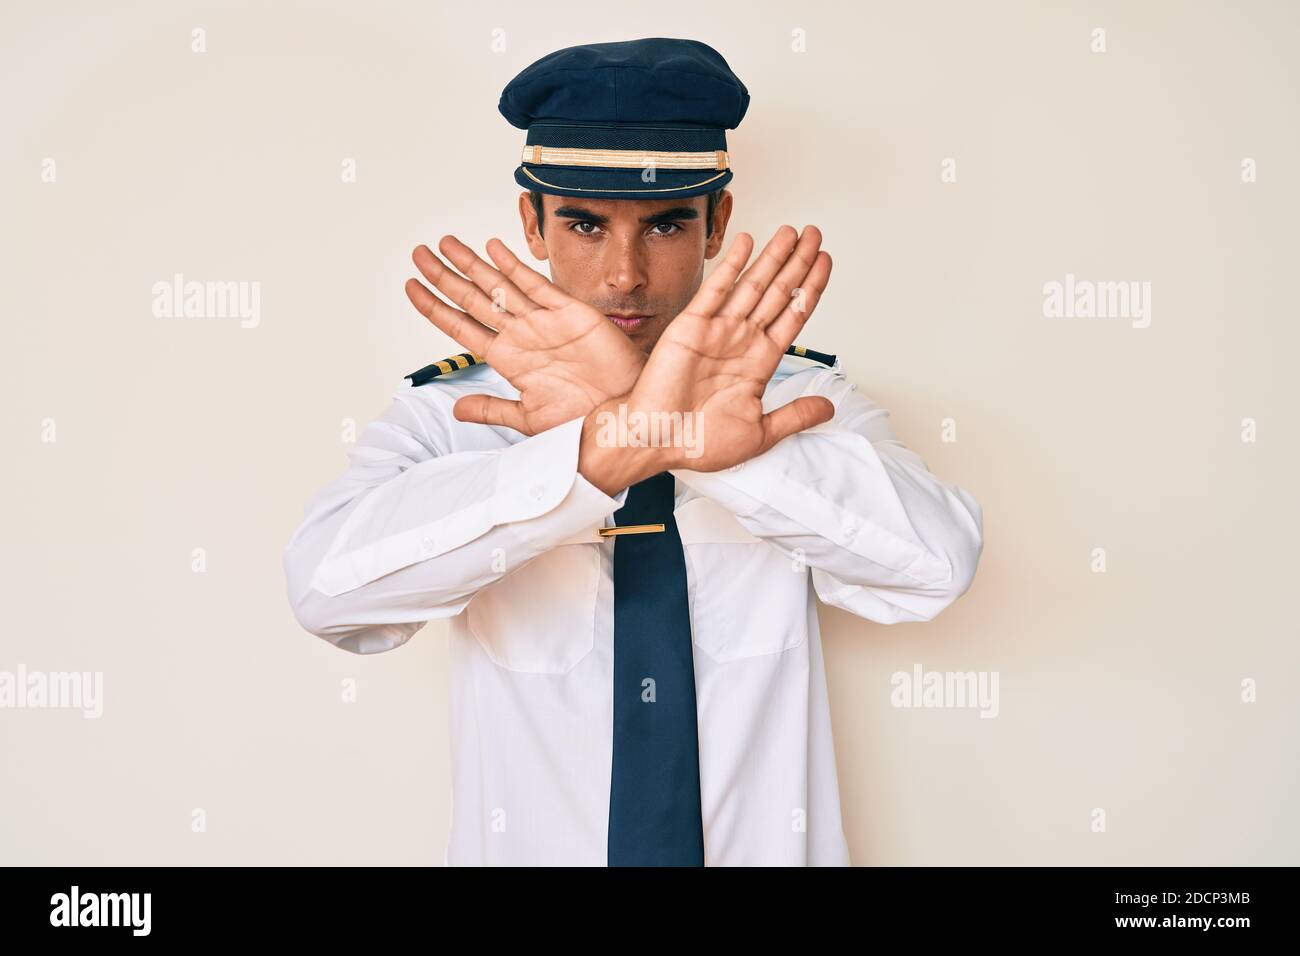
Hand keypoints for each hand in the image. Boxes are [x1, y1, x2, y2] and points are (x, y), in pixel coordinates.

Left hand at [404, 236, 645, 434]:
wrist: (623, 415)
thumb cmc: (582, 420)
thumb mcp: (529, 419)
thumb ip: (492, 409)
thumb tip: (455, 409)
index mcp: (507, 359)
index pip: (461, 326)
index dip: (434, 307)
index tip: (411, 287)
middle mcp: (520, 336)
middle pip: (472, 299)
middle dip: (443, 276)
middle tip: (419, 254)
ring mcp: (543, 322)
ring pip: (499, 285)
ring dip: (471, 264)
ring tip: (446, 244)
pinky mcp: (570, 312)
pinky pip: (536, 285)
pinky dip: (514, 266)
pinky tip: (493, 249)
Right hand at [585, 225, 835, 479]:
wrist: (657, 441)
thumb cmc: (699, 443)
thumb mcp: (760, 433)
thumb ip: (795, 415)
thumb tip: (829, 408)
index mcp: (759, 363)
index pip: (793, 316)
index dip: (811, 288)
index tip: (825, 262)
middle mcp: (741, 341)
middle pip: (779, 292)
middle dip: (799, 262)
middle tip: (815, 234)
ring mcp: (718, 331)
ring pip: (754, 285)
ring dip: (773, 257)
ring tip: (792, 231)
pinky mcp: (692, 326)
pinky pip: (717, 288)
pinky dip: (732, 264)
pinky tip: (747, 242)